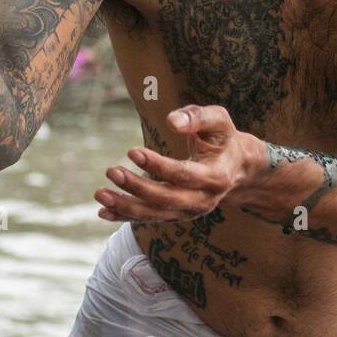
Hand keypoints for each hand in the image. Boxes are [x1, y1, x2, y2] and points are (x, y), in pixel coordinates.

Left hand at [95, 105, 265, 221]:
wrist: (235, 167)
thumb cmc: (222, 137)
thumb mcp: (219, 120)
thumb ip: (197, 117)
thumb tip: (172, 121)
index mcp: (216, 177)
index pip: (183, 175)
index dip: (157, 165)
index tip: (132, 152)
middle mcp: (203, 200)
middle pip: (167, 199)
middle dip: (137, 188)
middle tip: (112, 170)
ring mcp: (189, 212)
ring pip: (155, 214)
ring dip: (126, 206)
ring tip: (100, 194)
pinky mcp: (176, 214)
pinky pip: (149, 219)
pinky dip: (125, 216)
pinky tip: (103, 212)